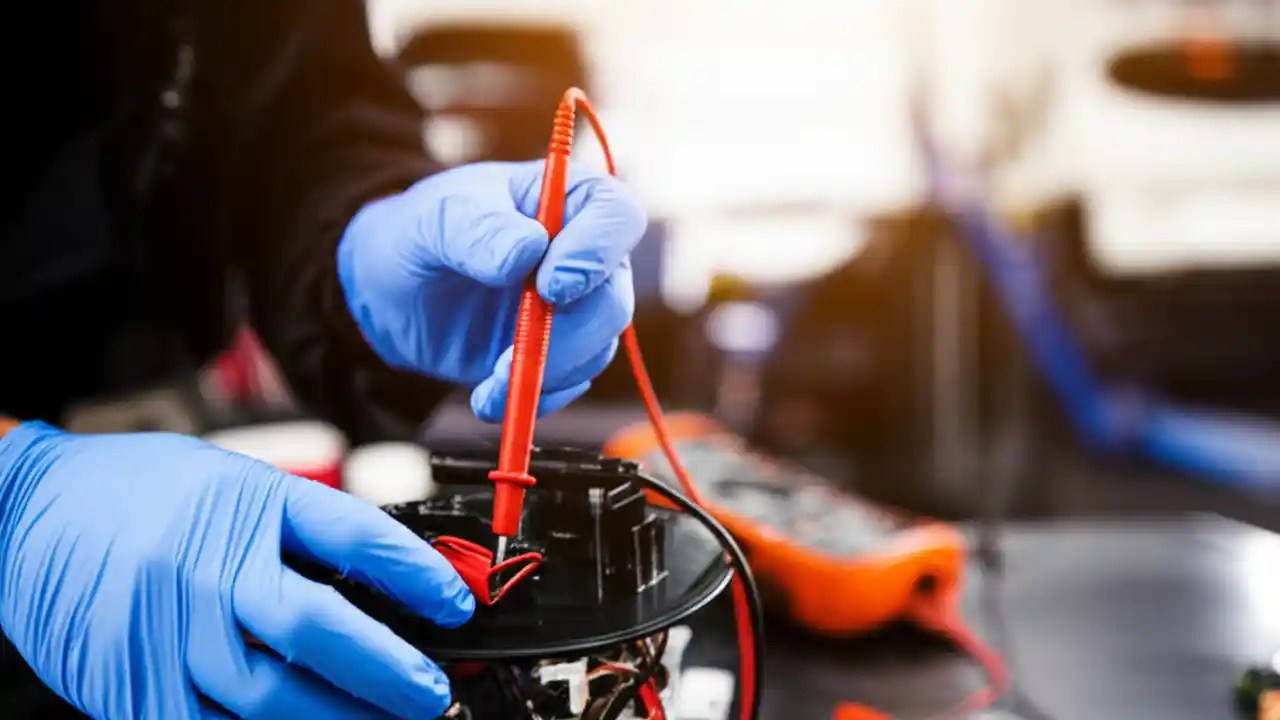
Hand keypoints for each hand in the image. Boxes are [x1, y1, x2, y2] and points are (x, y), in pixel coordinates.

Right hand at [0, 423, 473, 718]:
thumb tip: (378, 581)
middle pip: (318, 627)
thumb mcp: (229, 481)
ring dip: (338, 719)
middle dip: (388, 671)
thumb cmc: (138, 490)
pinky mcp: (131, 681)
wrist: (25, 506)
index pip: (354, 536)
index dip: (417, 574)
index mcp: (249, 503)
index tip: (459, 604)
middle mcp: (212, 565)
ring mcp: (169, 628)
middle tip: (433, 696)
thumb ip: (296, 528)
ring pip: (268, 694)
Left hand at [337, 161, 646, 420]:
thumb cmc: (423, 232)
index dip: (598, 251)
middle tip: (515, 355)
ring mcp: (577, 307)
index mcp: (568, 198)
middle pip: (613, 297)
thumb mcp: (435, 219)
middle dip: (571, 335)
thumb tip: (529, 251)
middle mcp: (586, 252)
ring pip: (598, 347)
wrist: (395, 288)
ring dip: (548, 373)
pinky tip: (491, 398)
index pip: (615, 215)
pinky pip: (571, 381)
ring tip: (490, 385)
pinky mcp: (560, 352)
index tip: (552, 285)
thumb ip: (478, 229)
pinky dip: (536, 396)